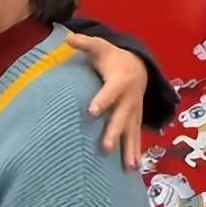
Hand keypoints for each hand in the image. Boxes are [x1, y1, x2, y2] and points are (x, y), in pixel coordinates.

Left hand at [66, 33, 146, 169]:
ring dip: (129, 150)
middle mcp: (129, 100)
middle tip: (105, 148)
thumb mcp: (100, 47)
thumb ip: (84, 44)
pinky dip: (136, 153)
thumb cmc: (112, 58)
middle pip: (121, 118)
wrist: (139, 67)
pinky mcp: (135, 121)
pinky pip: (136, 138)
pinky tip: (133, 170)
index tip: (91, 112)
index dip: (102, 100)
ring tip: (128, 167)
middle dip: (114, 133)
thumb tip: (67, 37)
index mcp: (119, 82)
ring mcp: (133, 112)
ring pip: (132, 132)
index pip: (109, 92)